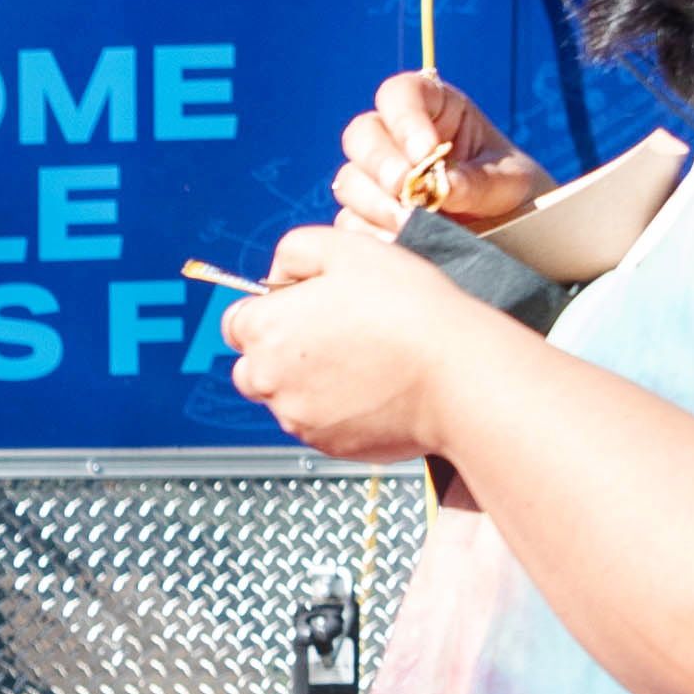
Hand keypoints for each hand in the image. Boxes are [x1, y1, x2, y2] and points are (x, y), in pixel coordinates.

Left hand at [220, 218, 502, 462]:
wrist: (457, 373)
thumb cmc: (408, 309)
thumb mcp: (345, 248)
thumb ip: (294, 251)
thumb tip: (278, 275)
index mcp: (264, 330)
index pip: (237, 321)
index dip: (273, 309)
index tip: (306, 305)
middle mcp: (268, 380)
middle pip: (254, 365)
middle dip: (284, 350)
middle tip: (337, 332)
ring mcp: (296, 418)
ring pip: (289, 397)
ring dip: (312, 381)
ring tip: (366, 358)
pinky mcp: (328, 445)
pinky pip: (320, 424)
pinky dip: (339, 409)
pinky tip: (376, 386)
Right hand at [334, 72, 552, 237]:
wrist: (519, 239)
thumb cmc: (517, 194)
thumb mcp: (512, 182)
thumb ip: (480, 181)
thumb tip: (443, 187)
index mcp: (436, 109)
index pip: (401, 94)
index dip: (405, 118)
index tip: (426, 152)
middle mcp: (397, 138)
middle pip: (362, 134)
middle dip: (381, 163)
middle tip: (408, 189)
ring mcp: (378, 180)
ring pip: (350, 180)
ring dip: (376, 203)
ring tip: (411, 225)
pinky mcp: (369, 218)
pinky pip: (350, 224)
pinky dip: (371, 234)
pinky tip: (399, 243)